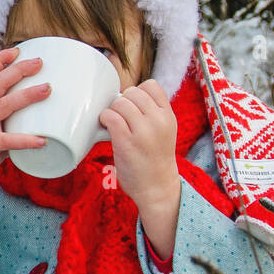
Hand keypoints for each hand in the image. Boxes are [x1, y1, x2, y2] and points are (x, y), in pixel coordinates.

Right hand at [0, 47, 50, 194]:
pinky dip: (26, 139)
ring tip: (47, 89)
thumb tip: (40, 115)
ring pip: (4, 105)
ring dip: (27, 95)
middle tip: (39, 62)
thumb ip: (9, 119)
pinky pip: (8, 140)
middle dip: (18, 70)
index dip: (0, 61)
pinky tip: (42, 140)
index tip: (17, 50)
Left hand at [99, 79, 180, 255]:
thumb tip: (125, 96)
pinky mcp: (127, 142)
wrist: (157, 187)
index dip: (137, 92)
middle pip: (132, 92)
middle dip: (121, 102)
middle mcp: (158, 121)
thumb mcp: (164, 131)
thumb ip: (152, 113)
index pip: (151, 85)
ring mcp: (143, 131)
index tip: (133, 107)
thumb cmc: (155, 158)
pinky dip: (104, 120)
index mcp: (168, 116)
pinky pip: (110, 117)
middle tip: (120, 118)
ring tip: (113, 124)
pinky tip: (107, 129)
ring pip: (119, 102)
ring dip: (111, 111)